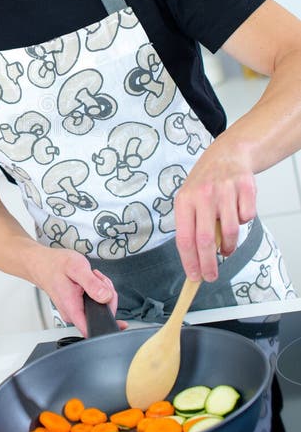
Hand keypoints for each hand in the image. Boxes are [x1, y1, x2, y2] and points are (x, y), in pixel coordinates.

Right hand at [29, 246, 125, 336]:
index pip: (93, 329)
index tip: (114, 310)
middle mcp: (73, 314)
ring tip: (92, 277)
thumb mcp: (76, 268)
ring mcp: (75, 311)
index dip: (108, 323)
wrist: (42, 264)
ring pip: (100, 306)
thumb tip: (105, 296)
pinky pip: (95, 303)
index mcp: (73, 308)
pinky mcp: (77, 307)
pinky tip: (91, 281)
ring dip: (102, 291)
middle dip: (107, 295)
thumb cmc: (55, 265)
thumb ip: (92, 283)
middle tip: (98, 279)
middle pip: (102, 314)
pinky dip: (98, 291)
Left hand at [174, 140, 256, 281]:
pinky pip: (247, 217)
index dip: (190, 261)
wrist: (226, 155)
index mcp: (184, 200)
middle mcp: (203, 195)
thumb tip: (196, 260)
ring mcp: (225, 190)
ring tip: (225, 248)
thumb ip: (191, 225)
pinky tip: (236, 211)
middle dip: (209, 263)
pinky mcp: (245, 188)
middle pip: (205, 240)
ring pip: (230, 231)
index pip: (185, 238)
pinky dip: (243, 222)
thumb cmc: (204, 184)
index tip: (195, 277)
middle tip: (211, 276)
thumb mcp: (189, 199)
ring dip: (228, 246)